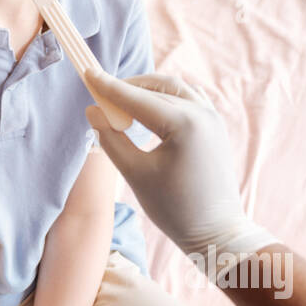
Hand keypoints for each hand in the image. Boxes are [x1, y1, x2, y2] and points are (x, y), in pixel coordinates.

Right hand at [83, 70, 277, 264]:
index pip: (137, 98)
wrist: (217, 231)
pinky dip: (165, 97)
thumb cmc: (174, 208)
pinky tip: (149, 111)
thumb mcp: (135, 174)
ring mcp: (212, 118)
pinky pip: (187, 99)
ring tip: (123, 103)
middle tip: (102, 95)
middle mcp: (202, 113)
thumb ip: (111, 139)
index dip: (109, 87)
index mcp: (183, 124)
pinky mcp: (216, 126)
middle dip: (127, 88)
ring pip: (174, 89)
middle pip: (156, 89)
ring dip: (147, 90)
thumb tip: (93, 112)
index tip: (88, 74)